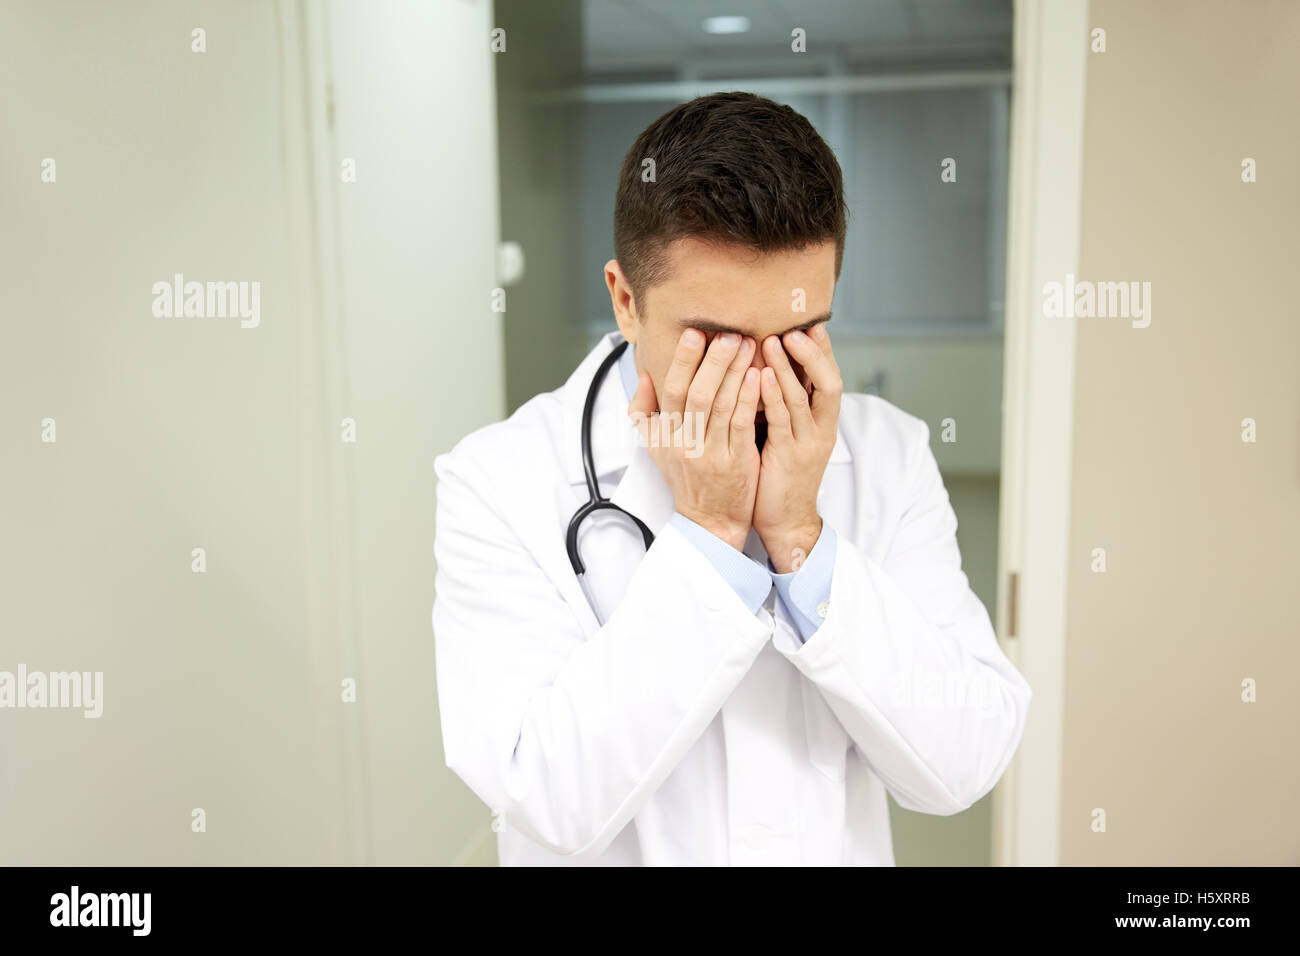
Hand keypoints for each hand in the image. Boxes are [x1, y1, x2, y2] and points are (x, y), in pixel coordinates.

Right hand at [628, 329, 759, 551]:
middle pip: (696, 394)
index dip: (682, 360)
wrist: (710, 522)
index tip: (693, 332)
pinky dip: (750, 399)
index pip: (671, 391)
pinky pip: (743, 425)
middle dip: (712, 361)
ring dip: (735, 372)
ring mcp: (711, 454)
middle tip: (728, 333)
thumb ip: (645, 412)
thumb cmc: (686, 478)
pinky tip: (759, 376)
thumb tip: (644, 375)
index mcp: (665, 436)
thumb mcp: (656, 448)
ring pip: (722, 405)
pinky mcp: (736, 463)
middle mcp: (685, 444)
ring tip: (748, 345)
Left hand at [752, 323, 842, 571]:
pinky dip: (772, 396)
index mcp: (822, 421)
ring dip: (788, 368)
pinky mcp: (789, 457)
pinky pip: (782, 421)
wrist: (785, 520)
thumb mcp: (789, 434)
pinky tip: (759, 377)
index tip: (810, 323)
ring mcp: (808, 443)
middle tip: (794, 327)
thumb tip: (769, 368)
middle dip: (812, 353)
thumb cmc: (780, 473)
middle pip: (828, 381)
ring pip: (803, 397)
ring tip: (774, 341)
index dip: (821, 350)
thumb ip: (785, 404)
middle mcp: (822, 429)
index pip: (828, 376)